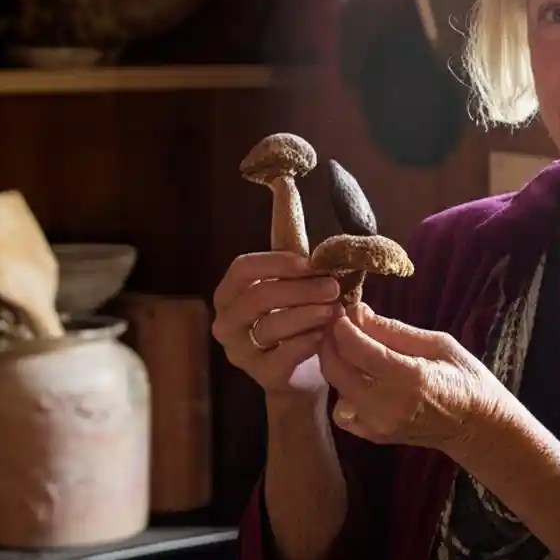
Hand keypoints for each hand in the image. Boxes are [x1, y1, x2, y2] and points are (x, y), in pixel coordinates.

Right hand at [211, 251, 344, 401]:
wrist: (302, 374)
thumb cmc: (297, 318)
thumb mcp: (294, 279)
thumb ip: (289, 239)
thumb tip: (286, 183)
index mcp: (229, 293)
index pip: (243, 269)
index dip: (277, 263)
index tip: (311, 263)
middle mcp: (226, 321)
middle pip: (259, 296)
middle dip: (300, 289)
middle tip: (332, 286)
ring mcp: (240, 351)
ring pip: (272, 325)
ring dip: (308, 313)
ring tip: (334, 309)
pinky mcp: (261, 375)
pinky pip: (285, 354)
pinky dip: (309, 341)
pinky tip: (326, 335)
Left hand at [318, 303, 510, 453]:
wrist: (477, 426)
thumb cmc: (465, 377)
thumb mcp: (439, 343)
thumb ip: (394, 330)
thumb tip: (358, 311)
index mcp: (410, 377)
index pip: (358, 349)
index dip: (342, 326)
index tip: (342, 309)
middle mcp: (388, 405)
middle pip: (337, 370)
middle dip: (331, 342)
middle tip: (338, 323)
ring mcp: (378, 425)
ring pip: (336, 388)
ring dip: (337, 364)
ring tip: (350, 347)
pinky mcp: (374, 436)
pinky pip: (342, 410)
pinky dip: (343, 390)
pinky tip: (359, 378)